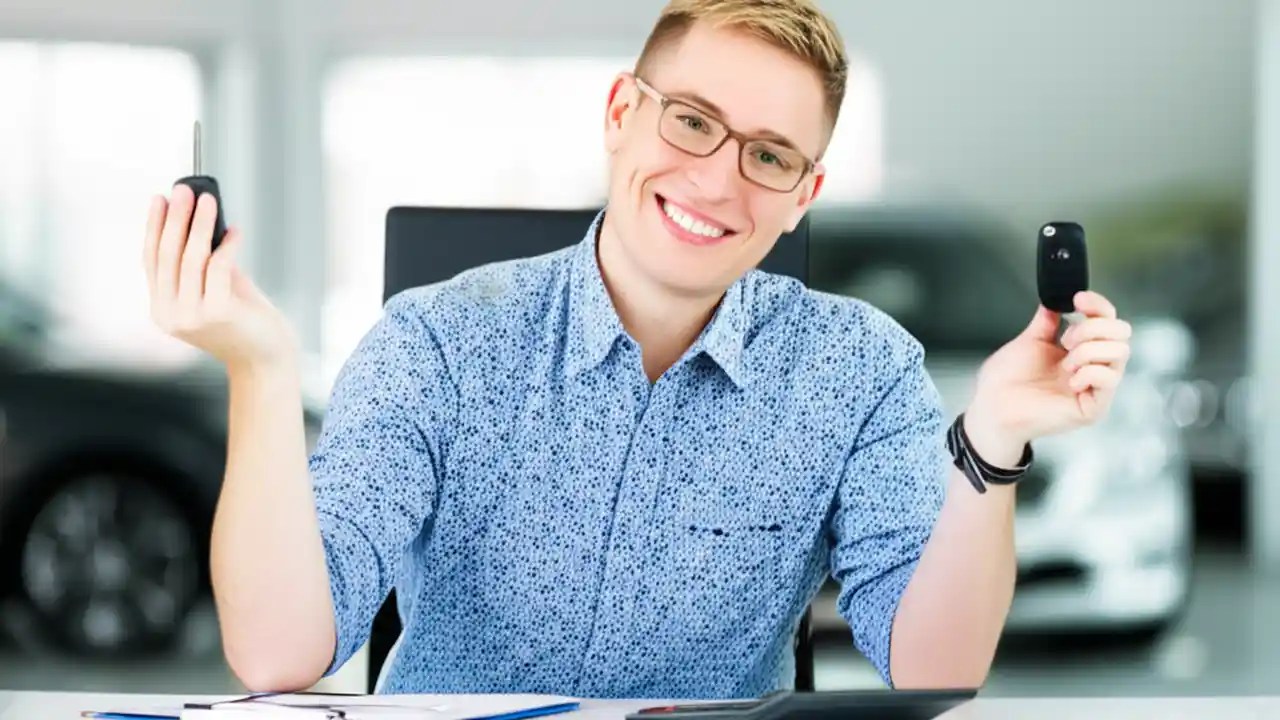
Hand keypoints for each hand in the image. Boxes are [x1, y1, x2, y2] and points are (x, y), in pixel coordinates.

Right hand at [144, 184, 297, 372]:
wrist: (266, 359)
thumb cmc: (243, 321)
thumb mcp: (215, 288)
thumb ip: (202, 263)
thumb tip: (200, 218)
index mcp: (162, 309)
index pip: (151, 260)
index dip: (154, 227)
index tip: (160, 199)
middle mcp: (170, 315)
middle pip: (168, 255)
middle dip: (176, 217)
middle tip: (184, 190)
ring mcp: (191, 316)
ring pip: (191, 258)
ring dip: (200, 224)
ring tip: (209, 201)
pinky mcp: (217, 313)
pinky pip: (219, 267)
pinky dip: (227, 245)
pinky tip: (236, 231)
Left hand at [965, 291, 1131, 459]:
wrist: (992, 406)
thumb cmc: (1006, 380)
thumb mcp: (1030, 341)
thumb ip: (1046, 322)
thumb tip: (1056, 300)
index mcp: (1079, 351)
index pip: (1108, 321)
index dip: (1098, 305)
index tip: (1078, 299)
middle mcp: (1092, 368)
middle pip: (1122, 333)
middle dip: (1093, 328)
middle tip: (1065, 340)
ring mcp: (1095, 388)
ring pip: (1120, 353)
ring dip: (1088, 350)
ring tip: (1065, 363)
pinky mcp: (1093, 408)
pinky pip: (1109, 379)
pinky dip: (1089, 372)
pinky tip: (1070, 379)